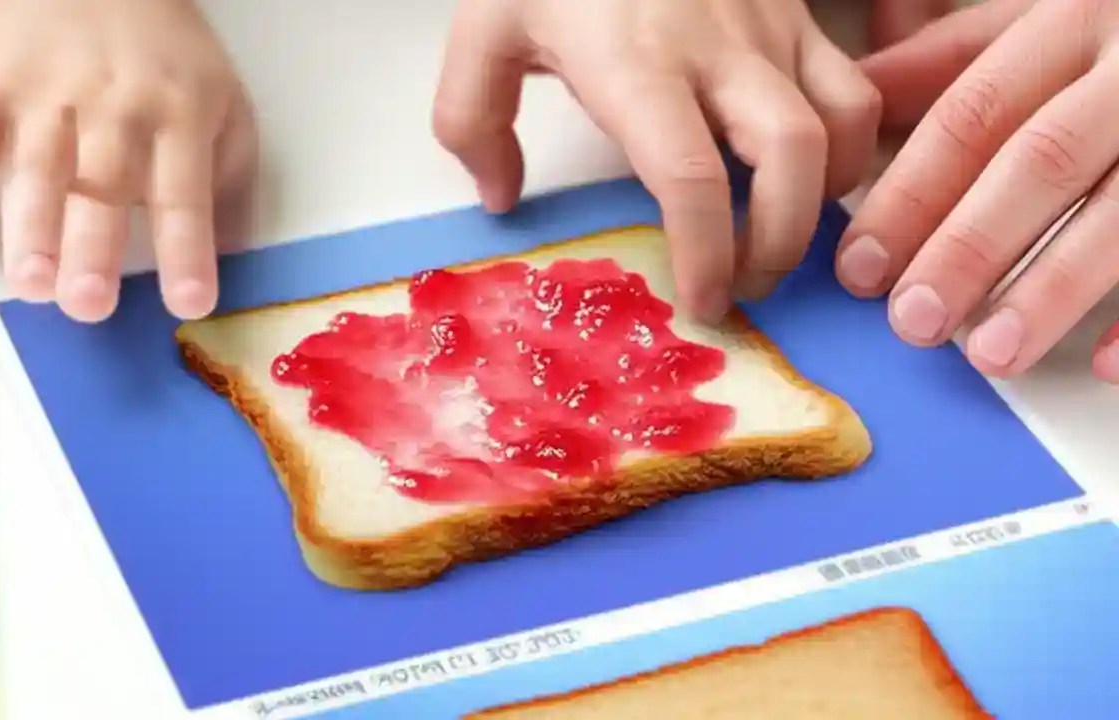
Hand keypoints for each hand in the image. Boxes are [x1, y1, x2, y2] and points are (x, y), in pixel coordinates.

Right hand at [0, 0, 257, 322]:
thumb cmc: (170, 67)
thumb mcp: (226, 110)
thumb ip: (229, 184)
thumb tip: (230, 258)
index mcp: (178, 116)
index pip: (184, 192)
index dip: (187, 248)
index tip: (189, 303)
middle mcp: (114, 109)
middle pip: (103, 184)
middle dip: (95, 246)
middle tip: (89, 305)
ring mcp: (48, 100)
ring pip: (38, 168)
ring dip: (31, 227)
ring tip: (30, 284)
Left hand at [431, 0, 882, 322]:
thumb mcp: (484, 31)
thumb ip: (472, 121)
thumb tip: (501, 198)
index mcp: (635, 63)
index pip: (690, 177)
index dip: (706, 254)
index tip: (703, 302)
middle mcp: (716, 48)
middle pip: (790, 159)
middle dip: (779, 242)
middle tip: (745, 284)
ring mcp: (769, 26)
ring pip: (839, 124)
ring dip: (820, 200)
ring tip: (777, 239)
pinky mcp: (798, 12)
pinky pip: (853, 89)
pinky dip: (846, 148)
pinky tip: (804, 177)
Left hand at [840, 0, 1118, 383]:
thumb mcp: (1044, 20)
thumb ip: (953, 60)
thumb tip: (856, 94)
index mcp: (1077, 23)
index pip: (975, 114)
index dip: (911, 195)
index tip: (859, 268)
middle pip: (1043, 161)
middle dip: (971, 246)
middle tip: (914, 321)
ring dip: (1054, 289)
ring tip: (992, 354)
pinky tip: (1105, 365)